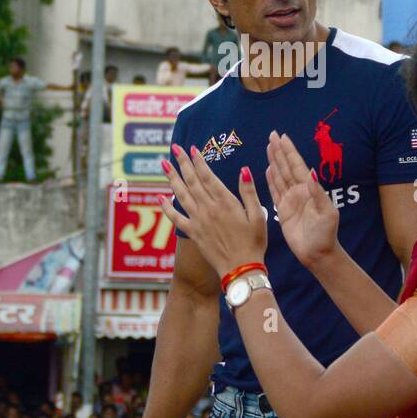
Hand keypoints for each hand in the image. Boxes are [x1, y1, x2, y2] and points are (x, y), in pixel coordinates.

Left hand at [158, 143, 266, 278]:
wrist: (241, 269)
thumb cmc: (254, 242)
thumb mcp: (257, 215)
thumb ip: (248, 192)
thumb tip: (243, 170)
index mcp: (225, 202)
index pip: (208, 176)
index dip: (199, 161)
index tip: (192, 148)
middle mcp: (208, 209)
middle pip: (192, 181)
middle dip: (183, 163)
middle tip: (175, 148)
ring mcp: (198, 221)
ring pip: (181, 195)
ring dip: (172, 178)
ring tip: (164, 164)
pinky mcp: (193, 233)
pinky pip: (176, 218)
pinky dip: (166, 208)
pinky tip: (159, 197)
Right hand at [266, 131, 339, 269]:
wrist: (318, 254)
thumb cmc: (325, 234)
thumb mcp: (327, 213)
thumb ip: (318, 193)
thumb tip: (311, 172)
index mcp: (309, 189)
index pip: (297, 165)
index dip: (289, 151)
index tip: (282, 137)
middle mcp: (299, 191)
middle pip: (287, 167)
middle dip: (279, 151)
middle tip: (272, 135)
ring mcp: (290, 200)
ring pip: (280, 176)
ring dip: (274, 161)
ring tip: (269, 147)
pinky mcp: (283, 210)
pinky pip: (275, 191)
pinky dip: (271, 180)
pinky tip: (268, 169)